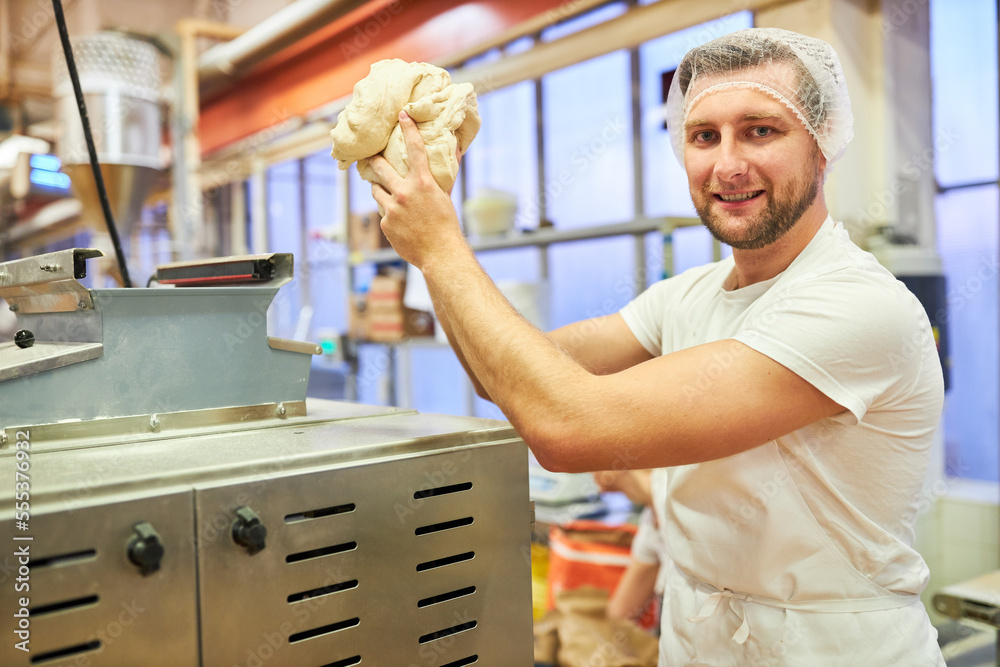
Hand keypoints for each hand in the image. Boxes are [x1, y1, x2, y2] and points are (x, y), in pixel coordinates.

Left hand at [364, 111, 467, 270]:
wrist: (439, 254)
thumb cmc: (447, 224)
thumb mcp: (446, 196)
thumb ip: (446, 174)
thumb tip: (457, 150)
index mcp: (422, 183)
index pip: (415, 149)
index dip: (408, 129)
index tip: (402, 115)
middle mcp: (404, 193)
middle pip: (380, 168)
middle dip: (373, 161)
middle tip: (370, 157)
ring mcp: (392, 209)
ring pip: (376, 191)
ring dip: (380, 189)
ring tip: (386, 192)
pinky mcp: (385, 224)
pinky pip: (382, 212)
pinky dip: (388, 213)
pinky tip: (399, 221)